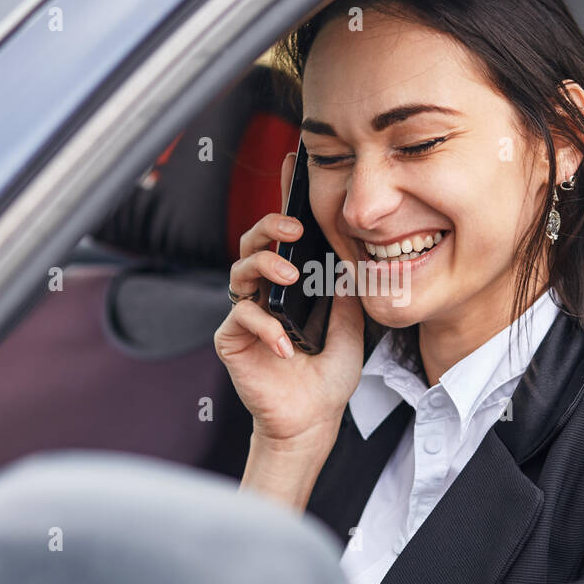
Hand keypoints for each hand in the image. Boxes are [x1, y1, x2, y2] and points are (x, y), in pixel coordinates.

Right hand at [214, 156, 365, 506]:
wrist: (314, 418)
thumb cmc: (328, 373)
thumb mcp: (350, 321)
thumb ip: (345, 286)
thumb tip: (350, 250)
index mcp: (292, 283)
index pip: (285, 236)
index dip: (286, 200)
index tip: (292, 165)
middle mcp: (265, 292)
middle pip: (252, 243)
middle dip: (269, 228)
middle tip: (292, 229)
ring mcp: (246, 313)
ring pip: (240, 271)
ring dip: (264, 266)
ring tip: (289, 276)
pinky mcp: (232, 340)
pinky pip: (240, 319)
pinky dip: (265, 327)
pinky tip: (287, 344)